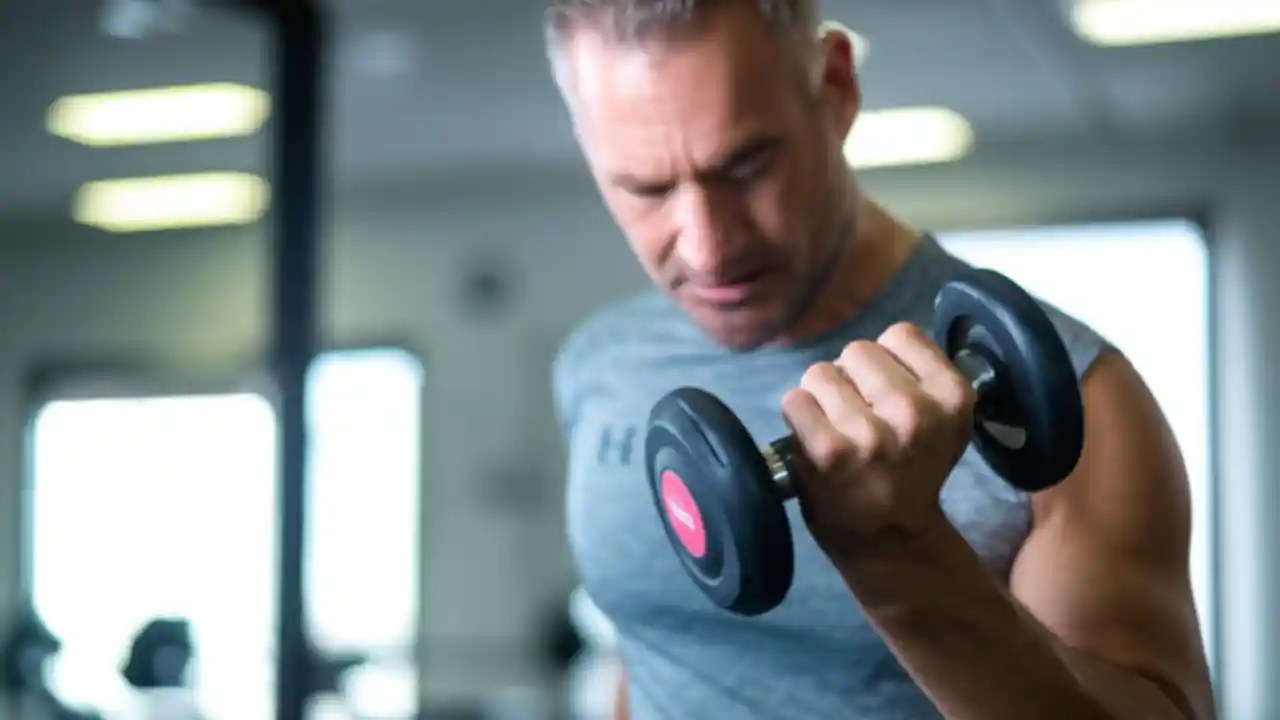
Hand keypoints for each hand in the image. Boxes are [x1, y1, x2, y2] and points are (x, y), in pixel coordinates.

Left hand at [781, 322, 976, 557]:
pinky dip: (797, 417)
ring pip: (820, 373)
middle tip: (857, 416)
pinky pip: (795, 401)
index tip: (887, 392)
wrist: (889, 540)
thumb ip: (923, 376)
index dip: (887, 360)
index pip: (901, 334)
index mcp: (952, 398)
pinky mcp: (829, 451)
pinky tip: (813, 441)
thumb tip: (880, 341)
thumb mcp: (944, 422)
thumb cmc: (910, 472)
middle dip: (851, 378)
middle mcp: (916, 412)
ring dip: (821, 397)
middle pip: (857, 350)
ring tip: (835, 430)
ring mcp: (870, 433)